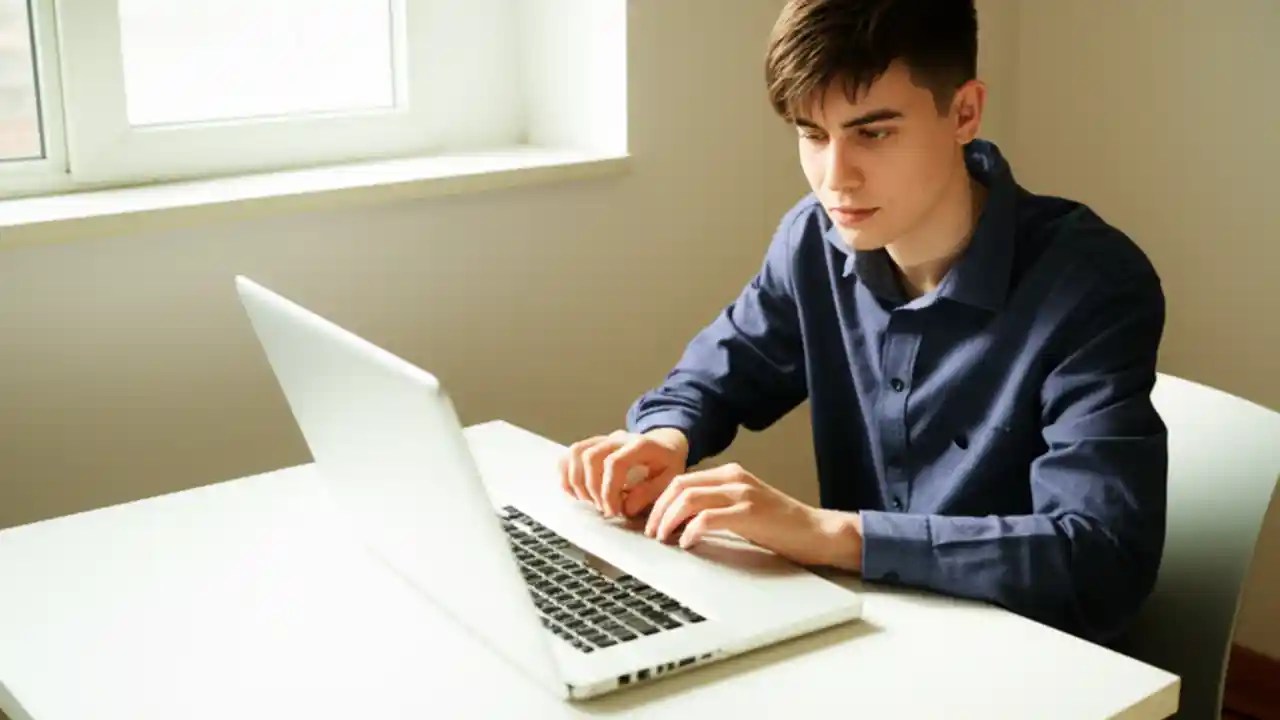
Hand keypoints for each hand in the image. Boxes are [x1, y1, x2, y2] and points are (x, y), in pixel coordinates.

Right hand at [557, 428, 689, 517]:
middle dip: (592, 489)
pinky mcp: (593, 444)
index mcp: (640, 445)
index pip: (614, 463)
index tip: (614, 511)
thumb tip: (626, 508)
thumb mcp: (671, 479)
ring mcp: (603, 438)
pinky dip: (566, 472)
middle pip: (591, 457)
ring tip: (589, 501)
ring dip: (577, 481)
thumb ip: (650, 493)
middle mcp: (618, 437)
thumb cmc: (667, 463)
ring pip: (577, 452)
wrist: (665, 443)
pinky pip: (571, 453)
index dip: (609, 490)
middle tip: (604, 509)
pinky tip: (574, 491)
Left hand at [644, 462, 863, 570]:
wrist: (815, 531)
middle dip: (658, 510)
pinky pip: (707, 518)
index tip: (650, 521)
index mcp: (729, 473)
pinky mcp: (749, 512)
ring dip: (669, 520)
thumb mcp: (742, 506)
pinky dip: (690, 531)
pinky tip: (687, 543)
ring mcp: (741, 493)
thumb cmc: (779, 525)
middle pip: (679, 486)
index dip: (660, 500)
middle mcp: (733, 477)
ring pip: (688, 499)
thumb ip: (716, 505)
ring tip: (663, 539)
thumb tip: (679, 520)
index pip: (681, 480)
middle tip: (651, 532)